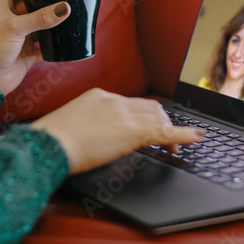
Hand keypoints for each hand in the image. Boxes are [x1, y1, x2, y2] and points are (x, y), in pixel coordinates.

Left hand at [0, 0, 69, 94]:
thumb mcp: (16, 27)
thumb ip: (40, 17)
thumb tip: (64, 8)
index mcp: (3, 7)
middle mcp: (12, 20)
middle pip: (31, 4)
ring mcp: (21, 37)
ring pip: (40, 25)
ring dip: (52, 21)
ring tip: (70, 12)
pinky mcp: (28, 53)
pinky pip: (45, 46)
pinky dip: (54, 44)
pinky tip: (65, 39)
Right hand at [30, 90, 206, 174]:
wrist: (47, 145)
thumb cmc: (51, 141)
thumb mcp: (69, 125)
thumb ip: (86, 124)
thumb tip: (92, 136)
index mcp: (98, 96)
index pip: (130, 103)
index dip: (144, 116)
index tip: (146, 125)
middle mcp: (113, 100)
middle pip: (149, 107)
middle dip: (161, 121)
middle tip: (166, 139)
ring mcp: (123, 114)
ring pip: (158, 117)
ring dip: (169, 130)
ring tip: (174, 146)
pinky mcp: (131, 132)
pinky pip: (164, 132)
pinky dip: (183, 135)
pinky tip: (196, 138)